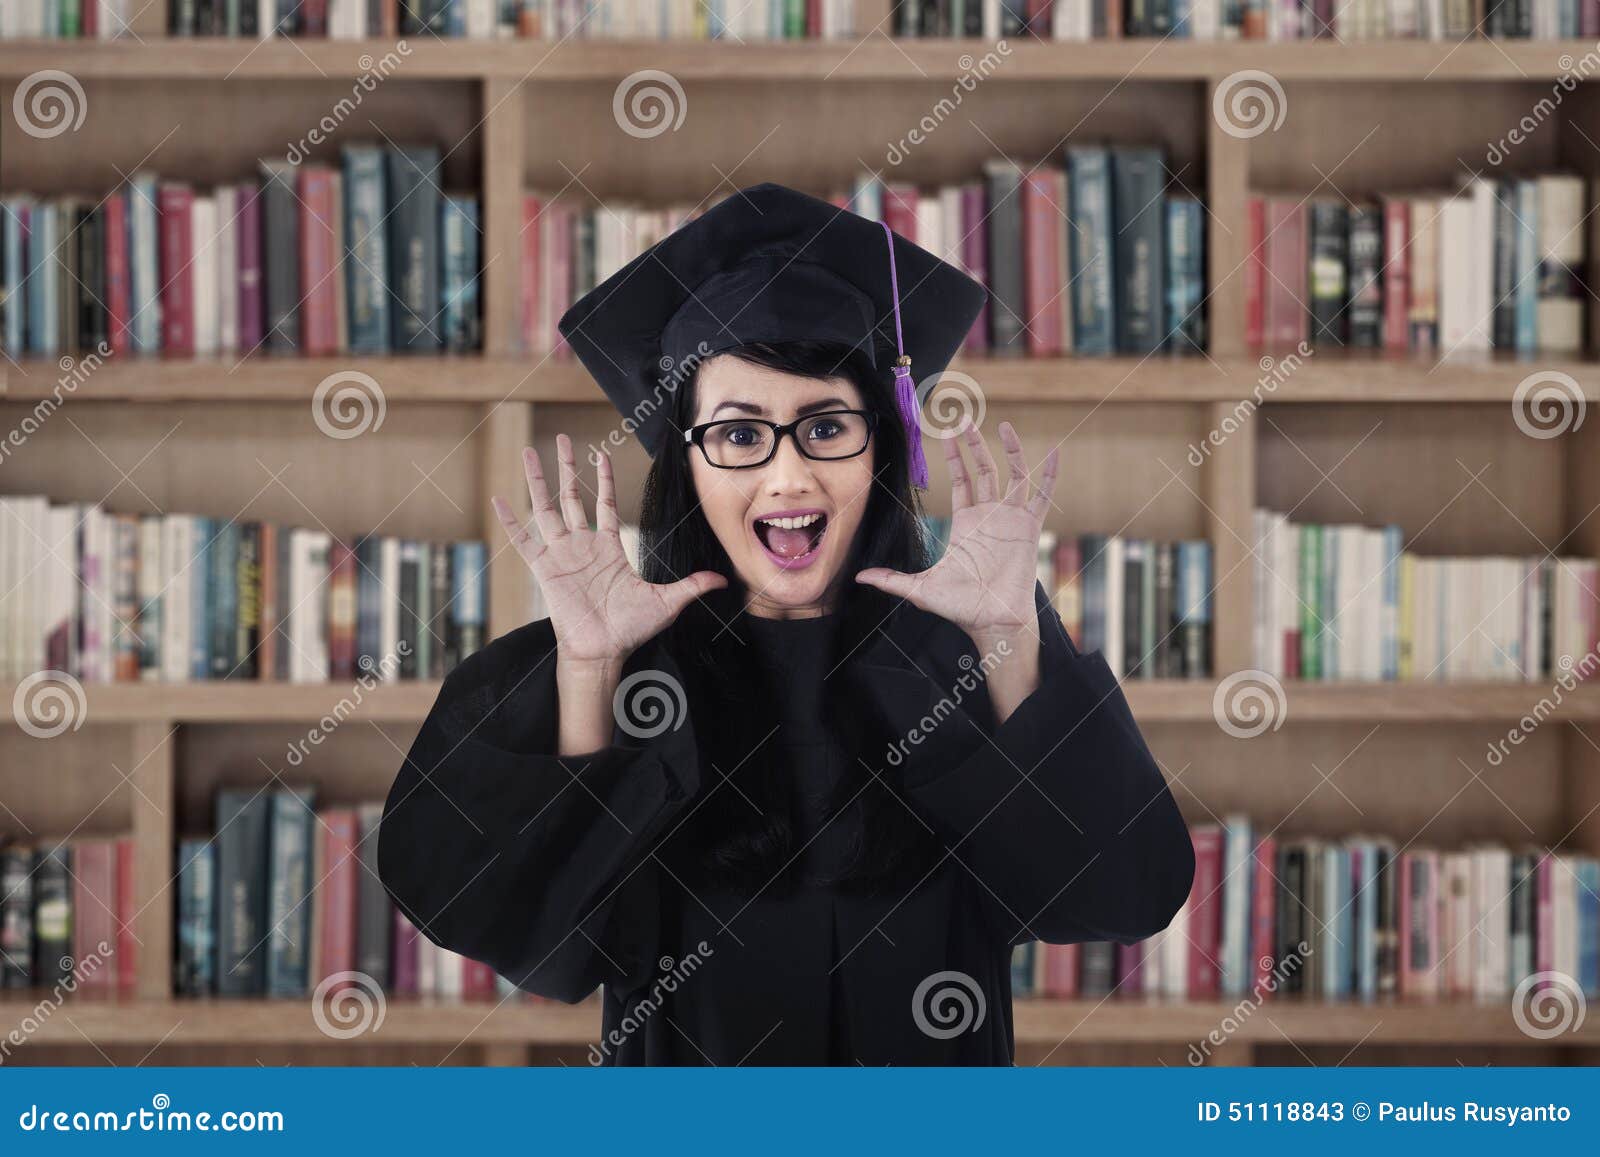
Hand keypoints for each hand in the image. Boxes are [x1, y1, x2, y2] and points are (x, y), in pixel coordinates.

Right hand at [491, 435, 727, 667]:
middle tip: (560, 439)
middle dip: (566, 467)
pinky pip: (524, 540)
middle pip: (571, 496)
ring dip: (537, 480)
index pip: (604, 503)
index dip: (602, 478)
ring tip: (528, 452)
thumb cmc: (631, 630)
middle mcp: (582, 546)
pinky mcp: (544, 570)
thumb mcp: (667, 602)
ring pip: (546, 509)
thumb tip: (722, 579)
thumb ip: (691, 585)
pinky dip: (511, 520)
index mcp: (608, 547)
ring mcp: (561, 555)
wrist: (603, 652)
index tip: (600, 452)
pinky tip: (500, 499)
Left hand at [855, 418, 1058, 646]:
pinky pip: (1043, 495)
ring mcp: (1011, 519)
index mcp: (966, 523)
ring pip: (1014, 475)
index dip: (955, 457)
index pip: (961, 481)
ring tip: (1003, 425)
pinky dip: (1050, 474)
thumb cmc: (961, 607)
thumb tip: (860, 577)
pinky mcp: (1030, 527)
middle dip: (974, 445)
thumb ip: (892, 579)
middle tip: (965, 419)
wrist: (992, 620)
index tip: (947, 434)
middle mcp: (990, 516)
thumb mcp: (920, 589)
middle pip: (984, 470)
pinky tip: (1056, 453)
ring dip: (1011, 450)